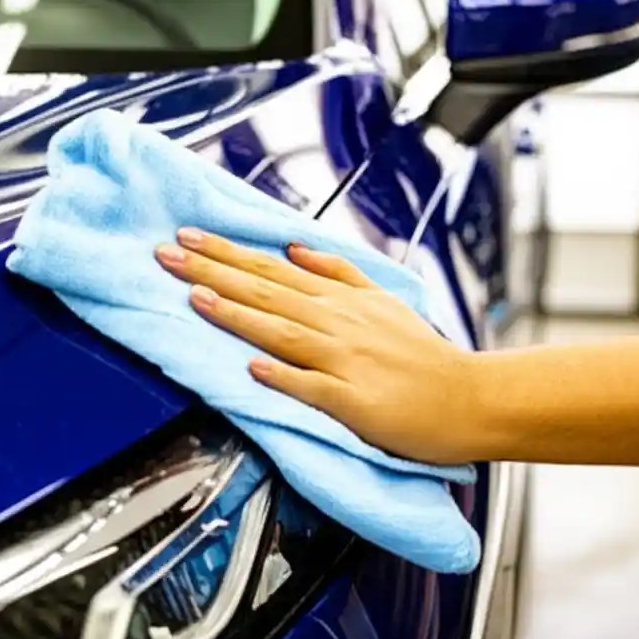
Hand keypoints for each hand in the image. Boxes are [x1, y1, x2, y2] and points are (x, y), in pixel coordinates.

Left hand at [154, 228, 491, 464]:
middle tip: (168, 254)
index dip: (226, 253)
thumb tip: (295, 248)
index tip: (187, 237)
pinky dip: (283, 376)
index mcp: (341, 301)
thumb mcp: (382, 300)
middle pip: (265, 293)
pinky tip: (252, 368)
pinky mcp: (356, 402)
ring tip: (196, 298)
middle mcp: (339, 323)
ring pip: (282, 332)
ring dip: (237, 313)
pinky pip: (314, 388)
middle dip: (213, 271)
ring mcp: (347, 361)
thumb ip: (338, 272)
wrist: (470, 399)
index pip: (271, 270)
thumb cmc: (423, 356)